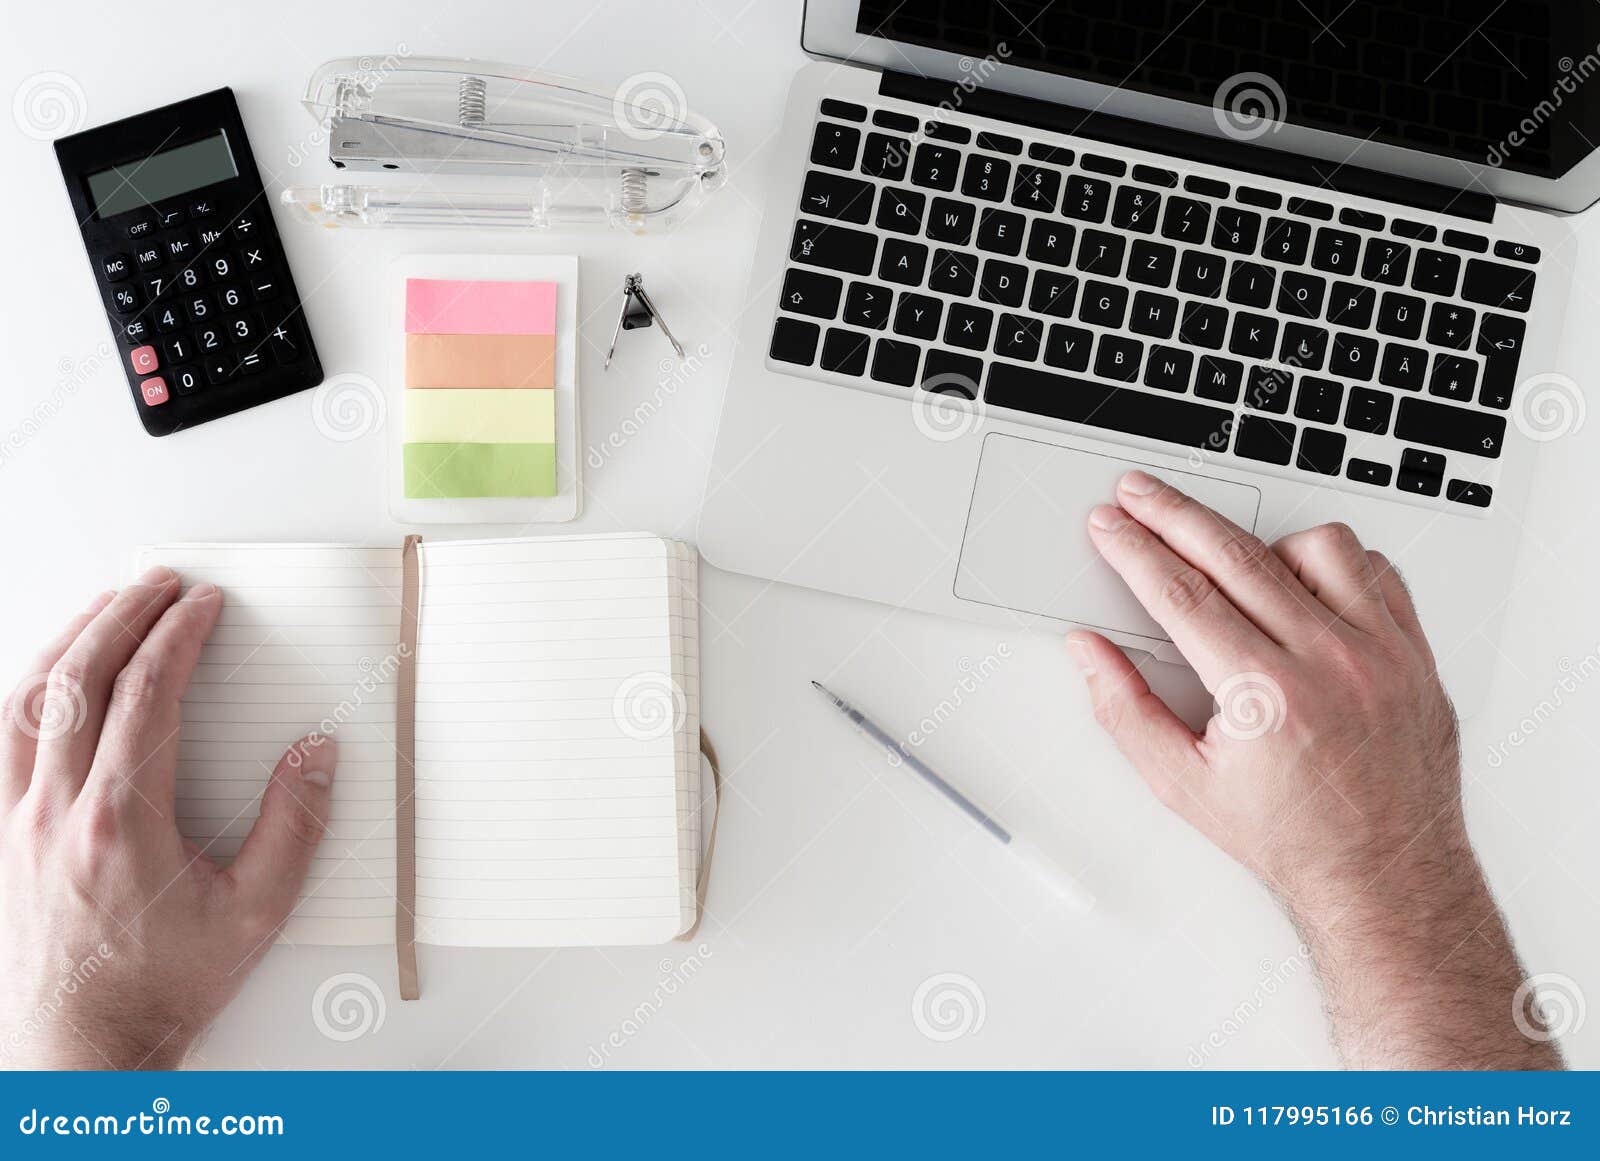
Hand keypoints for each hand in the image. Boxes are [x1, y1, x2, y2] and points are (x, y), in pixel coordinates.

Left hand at [0, 568, 336, 1068]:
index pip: (148, 697)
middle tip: (159, 584)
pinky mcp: (0, 838)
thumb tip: (317, 752)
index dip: (178, 638)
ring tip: (103, 608)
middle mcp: (56, 811)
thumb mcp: (255, 911)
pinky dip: (26, 694)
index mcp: (122, 820)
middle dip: (122, 617)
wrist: (81, 1047)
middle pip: (80, 681)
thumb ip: (294, 826)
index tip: (204, 605)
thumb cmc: (164, 984)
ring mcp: (16, 821)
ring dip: (68, 644)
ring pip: (27, 704)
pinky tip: (45, 680)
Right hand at [1070, 471, 1558, 1067]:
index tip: (1110, 524)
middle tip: (1140, 492)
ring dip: (1260, 540)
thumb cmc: (1293, 838)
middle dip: (1173, 514)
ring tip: (1228, 554)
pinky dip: (1333, 562)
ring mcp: (1379, 652)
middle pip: (1234, 554)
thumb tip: (1090, 653)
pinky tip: (1303, 577)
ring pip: (1313, 546)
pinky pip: (1375, 569)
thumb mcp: (1183, 785)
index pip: (1180, 593)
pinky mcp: (1414, 652)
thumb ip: (1126, 710)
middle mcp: (1328, 662)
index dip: (1134, 550)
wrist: (1385, 875)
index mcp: (1265, 694)